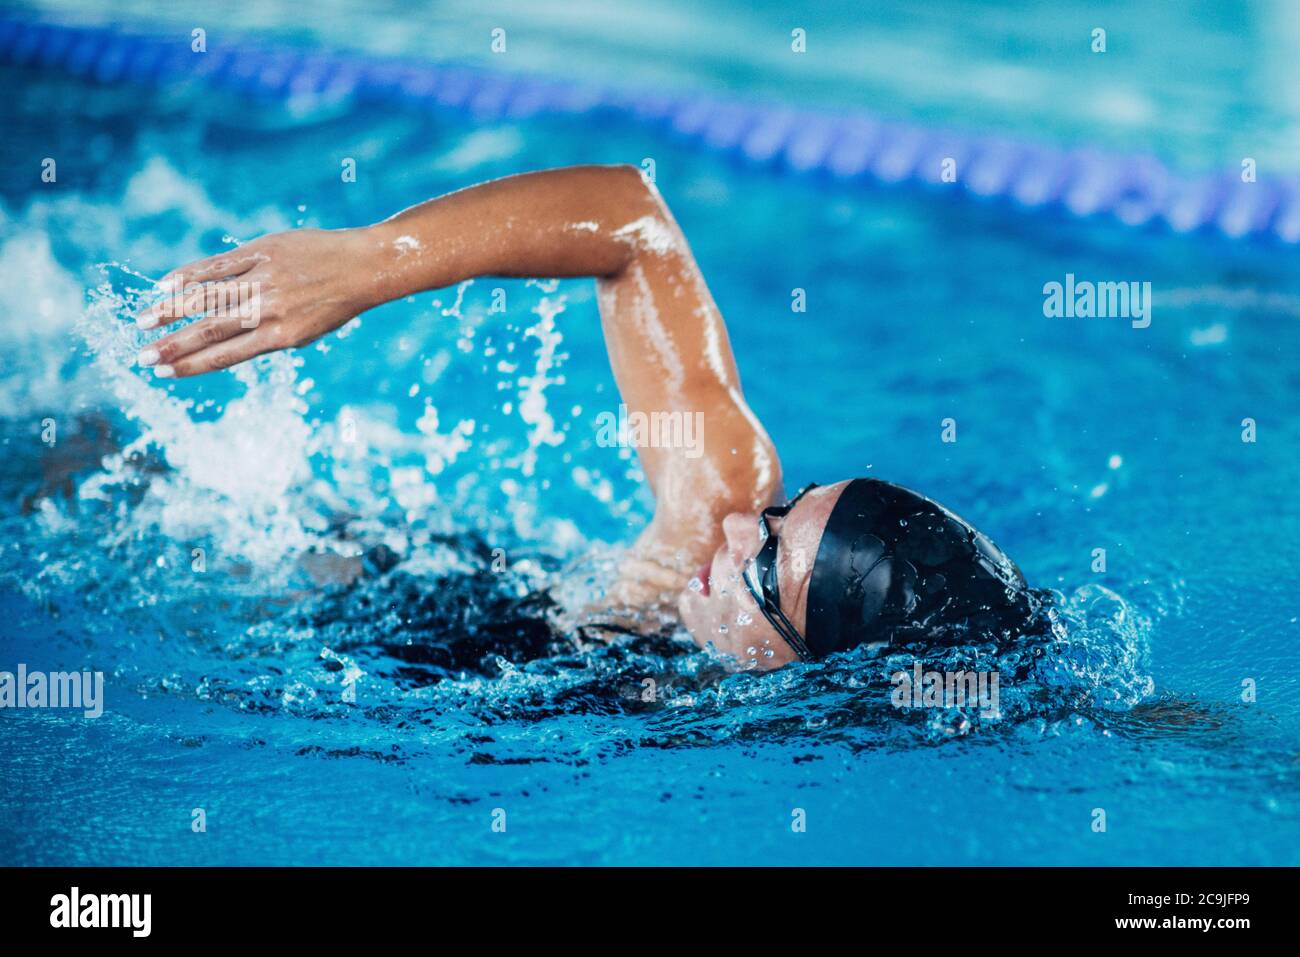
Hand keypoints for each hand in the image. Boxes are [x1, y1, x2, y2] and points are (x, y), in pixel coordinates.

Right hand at [136, 227, 379, 377]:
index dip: (192, 365)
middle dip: (173, 346)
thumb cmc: (335, 302)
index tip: (164, 372)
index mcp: (282, 336)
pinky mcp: (263, 251)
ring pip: (207, 297)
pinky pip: (219, 265)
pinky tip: (166, 285)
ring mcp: (264, 279)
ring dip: (171, 311)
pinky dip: (189, 275)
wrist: (365, 266)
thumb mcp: (307, 331)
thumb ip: (268, 336)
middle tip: (142, 356)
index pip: (227, 355)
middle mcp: (269, 309)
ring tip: (143, 320)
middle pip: (210, 331)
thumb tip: (223, 341)